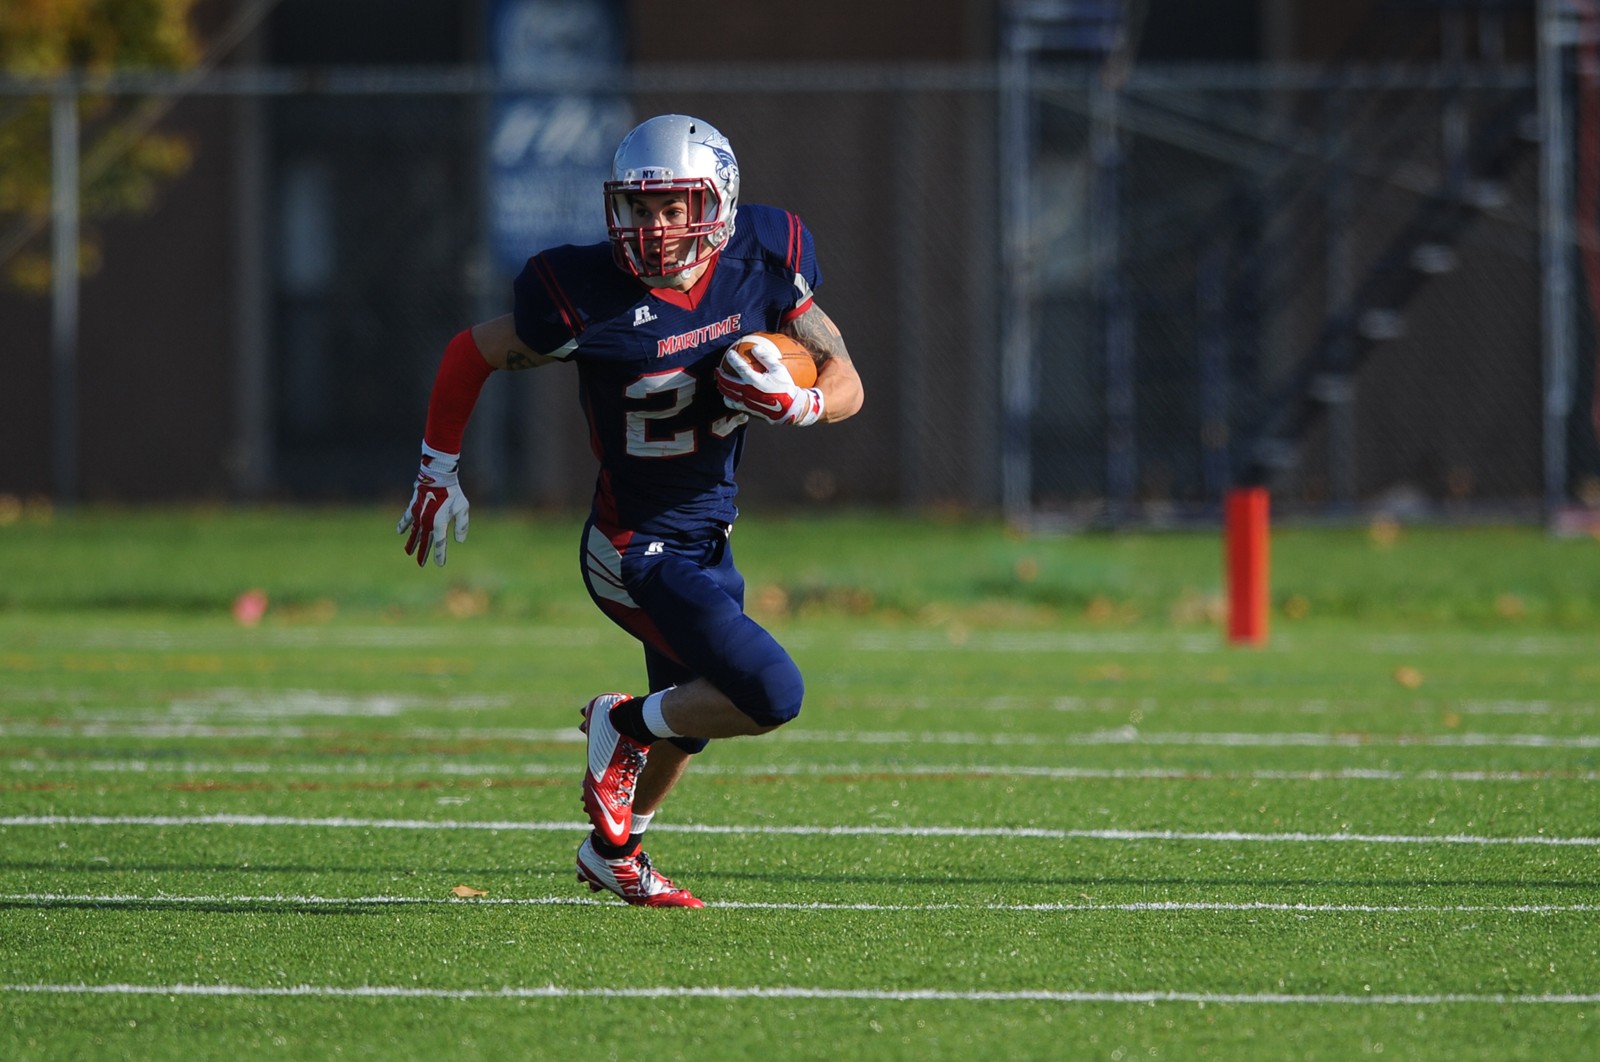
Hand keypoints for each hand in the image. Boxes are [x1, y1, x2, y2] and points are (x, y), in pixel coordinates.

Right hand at [397, 445, 469, 566]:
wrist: (438, 477)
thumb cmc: (453, 493)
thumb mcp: (463, 508)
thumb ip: (462, 525)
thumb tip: (459, 541)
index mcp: (440, 523)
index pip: (439, 543)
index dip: (439, 554)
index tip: (440, 564)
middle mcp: (427, 521)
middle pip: (425, 541)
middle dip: (423, 553)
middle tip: (421, 564)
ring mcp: (418, 515)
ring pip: (414, 532)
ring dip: (411, 543)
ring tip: (408, 552)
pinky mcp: (413, 507)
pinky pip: (406, 518)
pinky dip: (403, 525)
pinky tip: (399, 532)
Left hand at [716, 336, 823, 425]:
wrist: (789, 409)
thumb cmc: (786, 387)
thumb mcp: (779, 369)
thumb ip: (766, 357)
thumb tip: (756, 346)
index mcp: (754, 381)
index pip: (739, 368)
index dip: (733, 359)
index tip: (729, 353)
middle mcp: (747, 392)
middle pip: (728, 383)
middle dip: (720, 376)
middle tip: (717, 370)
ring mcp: (746, 403)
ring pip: (728, 395)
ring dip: (722, 388)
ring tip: (720, 384)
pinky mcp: (748, 410)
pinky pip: (734, 405)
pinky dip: (729, 400)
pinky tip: (730, 396)